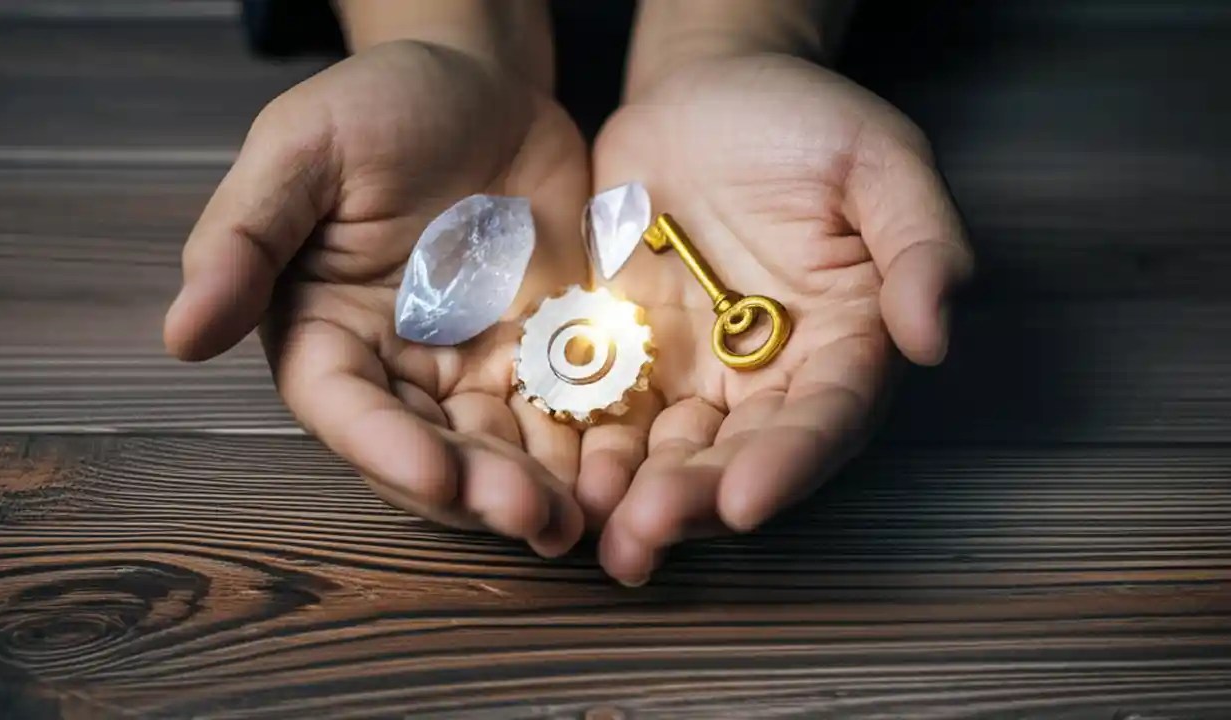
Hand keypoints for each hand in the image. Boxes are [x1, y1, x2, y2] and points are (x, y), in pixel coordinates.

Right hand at [164, 40, 589, 556]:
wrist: (483, 83)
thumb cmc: (377, 104)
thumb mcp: (301, 149)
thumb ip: (244, 236)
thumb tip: (180, 334)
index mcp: (326, 332)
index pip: (345, 410)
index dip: (385, 451)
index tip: (435, 473)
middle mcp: (400, 368)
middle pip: (432, 450)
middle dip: (478, 489)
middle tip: (532, 516)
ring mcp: (478, 366)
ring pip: (505, 448)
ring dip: (541, 488)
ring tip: (586, 514)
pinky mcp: (547, 352)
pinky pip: (570, 411)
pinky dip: (594, 444)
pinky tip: (627, 469)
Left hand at [586, 53, 971, 583]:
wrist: (699, 95)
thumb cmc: (799, 120)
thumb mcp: (876, 159)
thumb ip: (917, 241)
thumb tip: (932, 338)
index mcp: (843, 342)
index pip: (825, 416)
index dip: (789, 461)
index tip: (746, 499)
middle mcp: (772, 377)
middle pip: (742, 455)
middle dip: (700, 499)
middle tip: (650, 528)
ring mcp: (697, 375)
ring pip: (673, 454)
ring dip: (640, 498)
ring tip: (606, 530)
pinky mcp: (631, 361)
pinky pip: (609, 416)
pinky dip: (588, 451)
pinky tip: (561, 481)